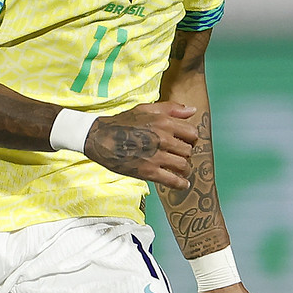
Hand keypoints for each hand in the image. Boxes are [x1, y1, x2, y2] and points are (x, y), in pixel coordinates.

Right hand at [85, 102, 199, 189]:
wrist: (99, 138)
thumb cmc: (122, 122)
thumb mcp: (146, 109)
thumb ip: (171, 108)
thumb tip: (192, 110)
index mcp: (164, 123)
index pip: (192, 133)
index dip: (190, 139)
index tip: (184, 142)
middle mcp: (163, 139)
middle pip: (188, 151)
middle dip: (185, 154)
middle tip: (178, 156)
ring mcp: (156, 157)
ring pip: (183, 166)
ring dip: (184, 169)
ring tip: (180, 170)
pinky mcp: (148, 171)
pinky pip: (172, 180)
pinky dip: (181, 184)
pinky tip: (183, 184)